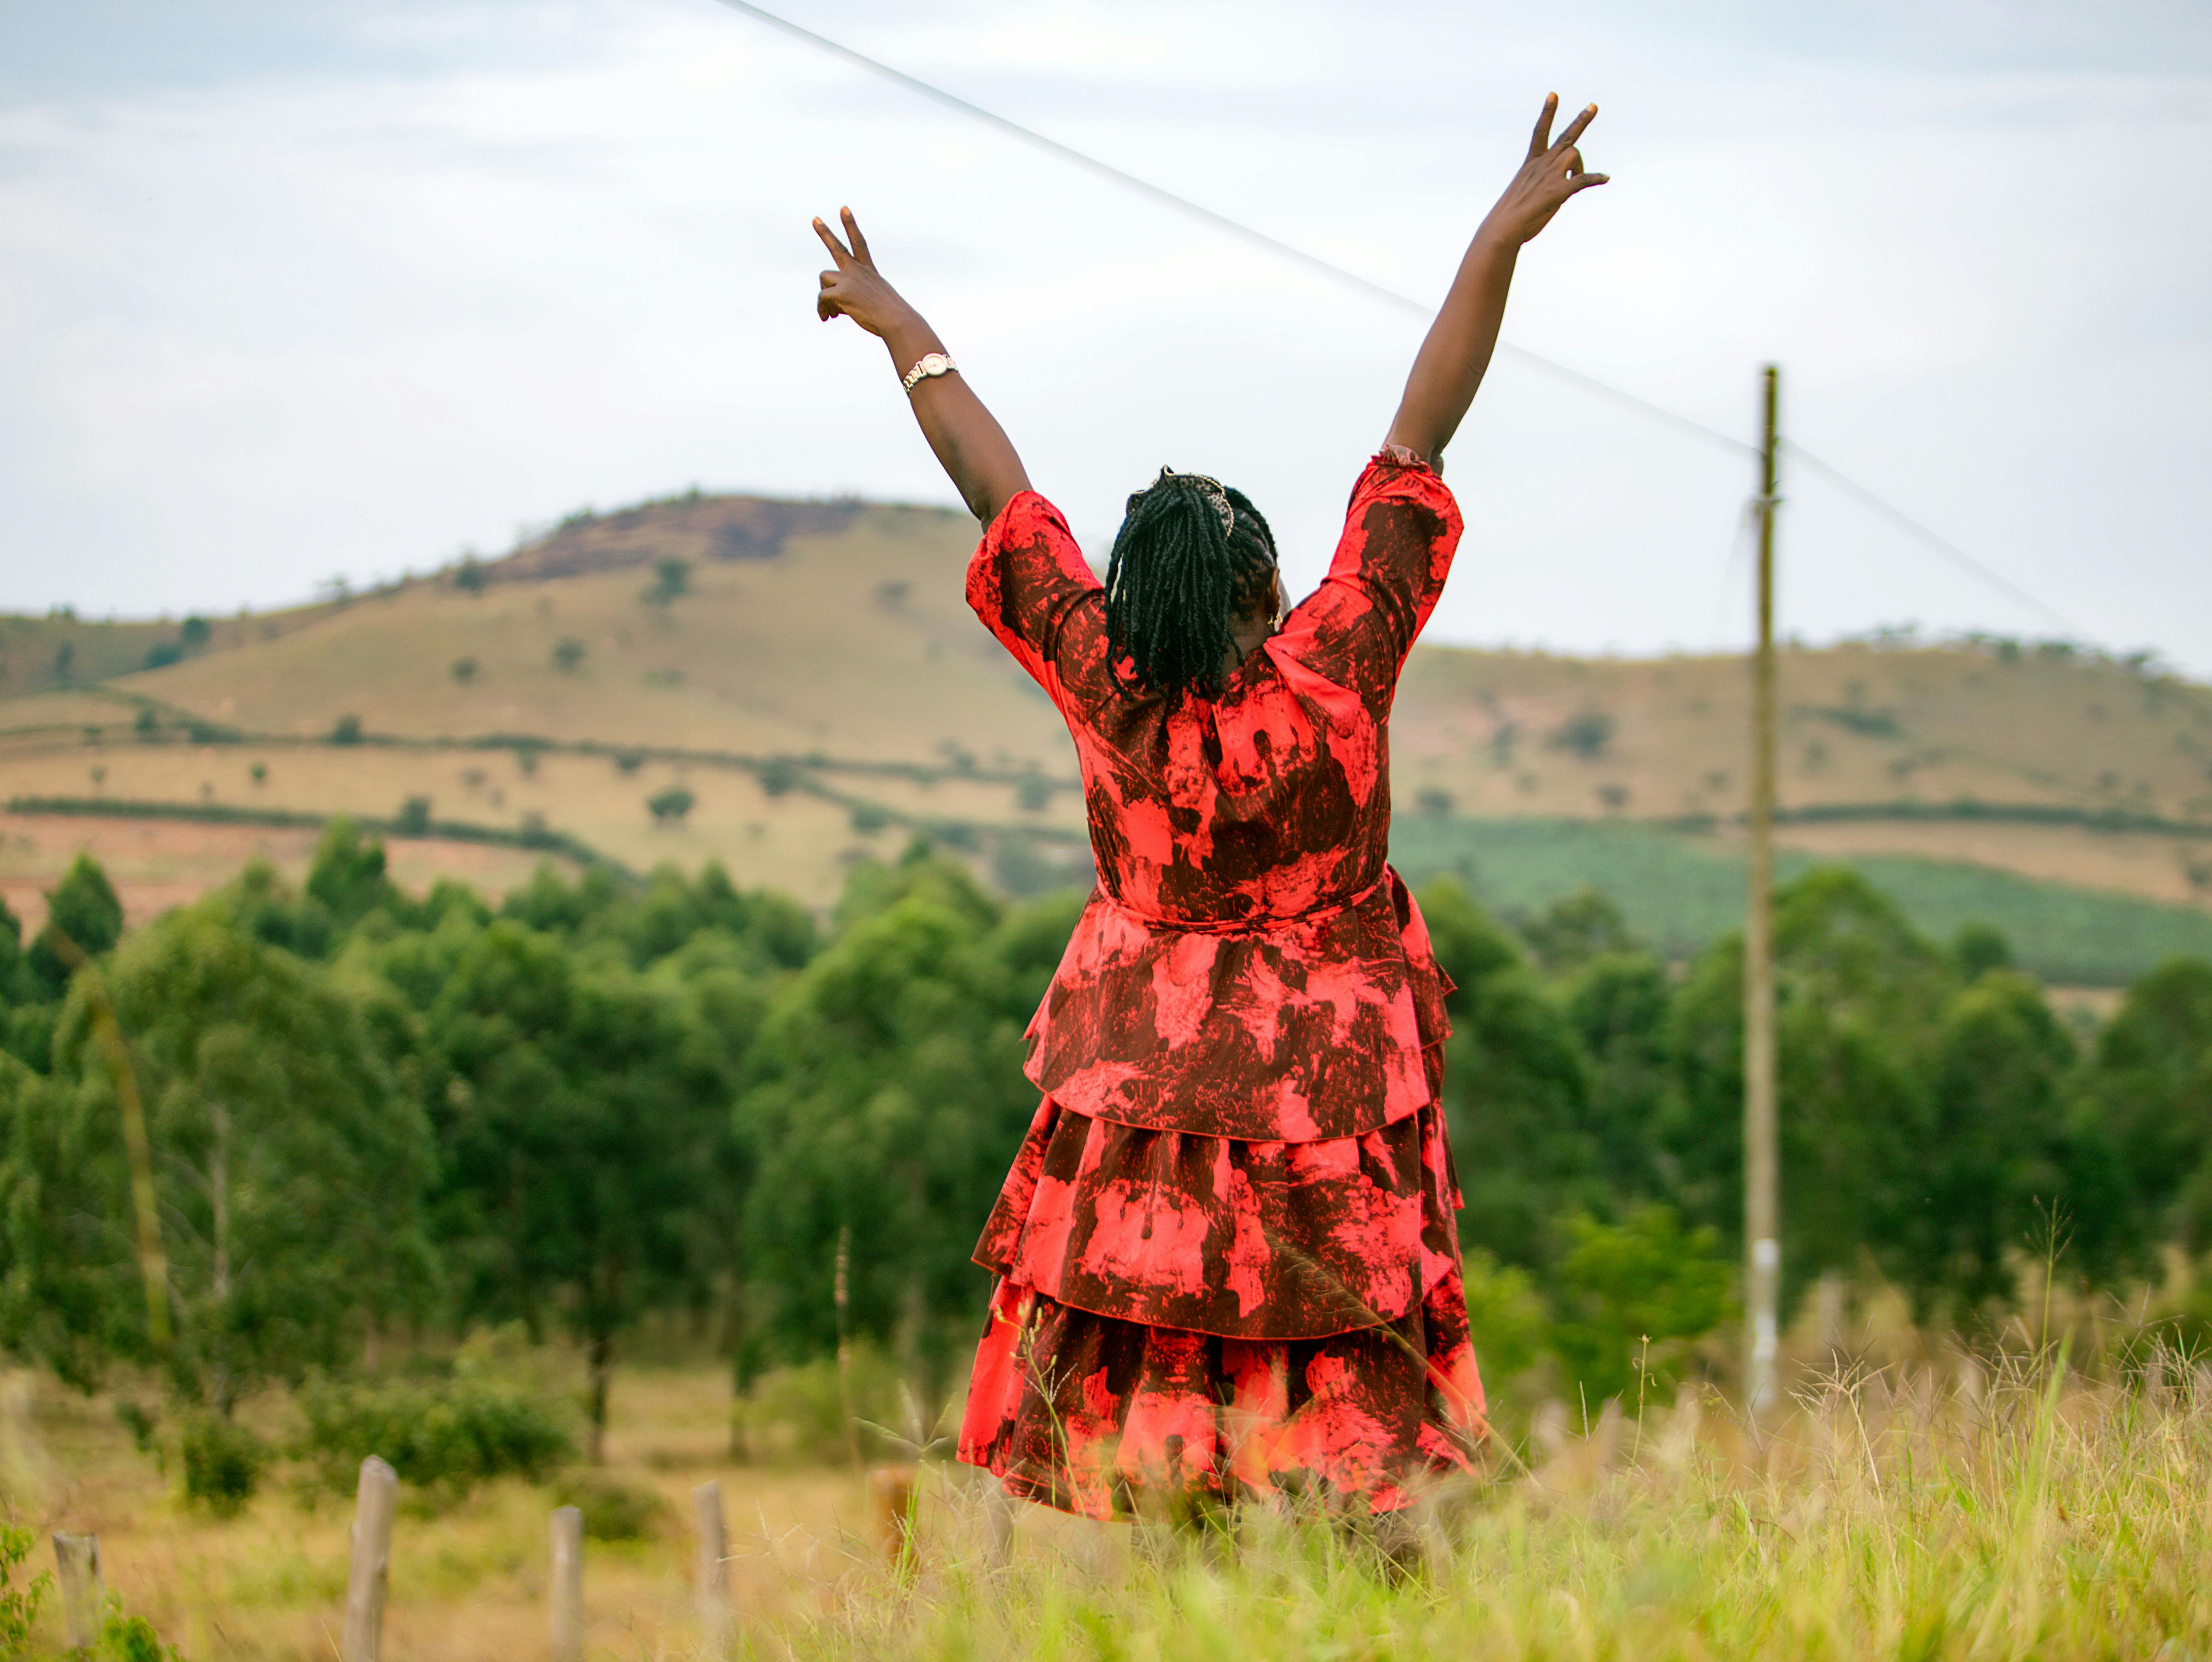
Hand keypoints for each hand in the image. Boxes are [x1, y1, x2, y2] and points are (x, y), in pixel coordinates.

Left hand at [812, 207, 915, 337]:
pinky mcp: (841, 292)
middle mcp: (857, 271)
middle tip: (815, 219)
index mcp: (868, 270)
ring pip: (824, 279)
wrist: (896, 320)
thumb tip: (834, 309)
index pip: (859, 243)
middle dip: (825, 233)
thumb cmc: (890, 317)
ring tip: (831, 313)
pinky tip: (826, 318)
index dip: (851, 224)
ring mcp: (849, 279)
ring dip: (825, 297)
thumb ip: (853, 299)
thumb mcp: (874, 301)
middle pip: (838, 248)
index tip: (843, 208)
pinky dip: (822, 309)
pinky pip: (821, 298)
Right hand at [1480, 95, 1608, 245]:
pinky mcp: (1557, 191)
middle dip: (1581, 120)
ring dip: (1580, 166)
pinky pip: (1581, 180)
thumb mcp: (1527, 193)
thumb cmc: (1511, 218)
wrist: (1502, 228)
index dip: (1547, 112)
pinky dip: (1595, 178)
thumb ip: (1546, 185)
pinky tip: (1605, 178)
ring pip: (1574, 154)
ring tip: (1578, 179)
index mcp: (1531, 164)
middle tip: (1593, 106)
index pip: (1539, 132)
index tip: (1553, 94)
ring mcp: (1549, 176)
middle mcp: (1541, 165)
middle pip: (1565, 137)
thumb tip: (1565, 188)